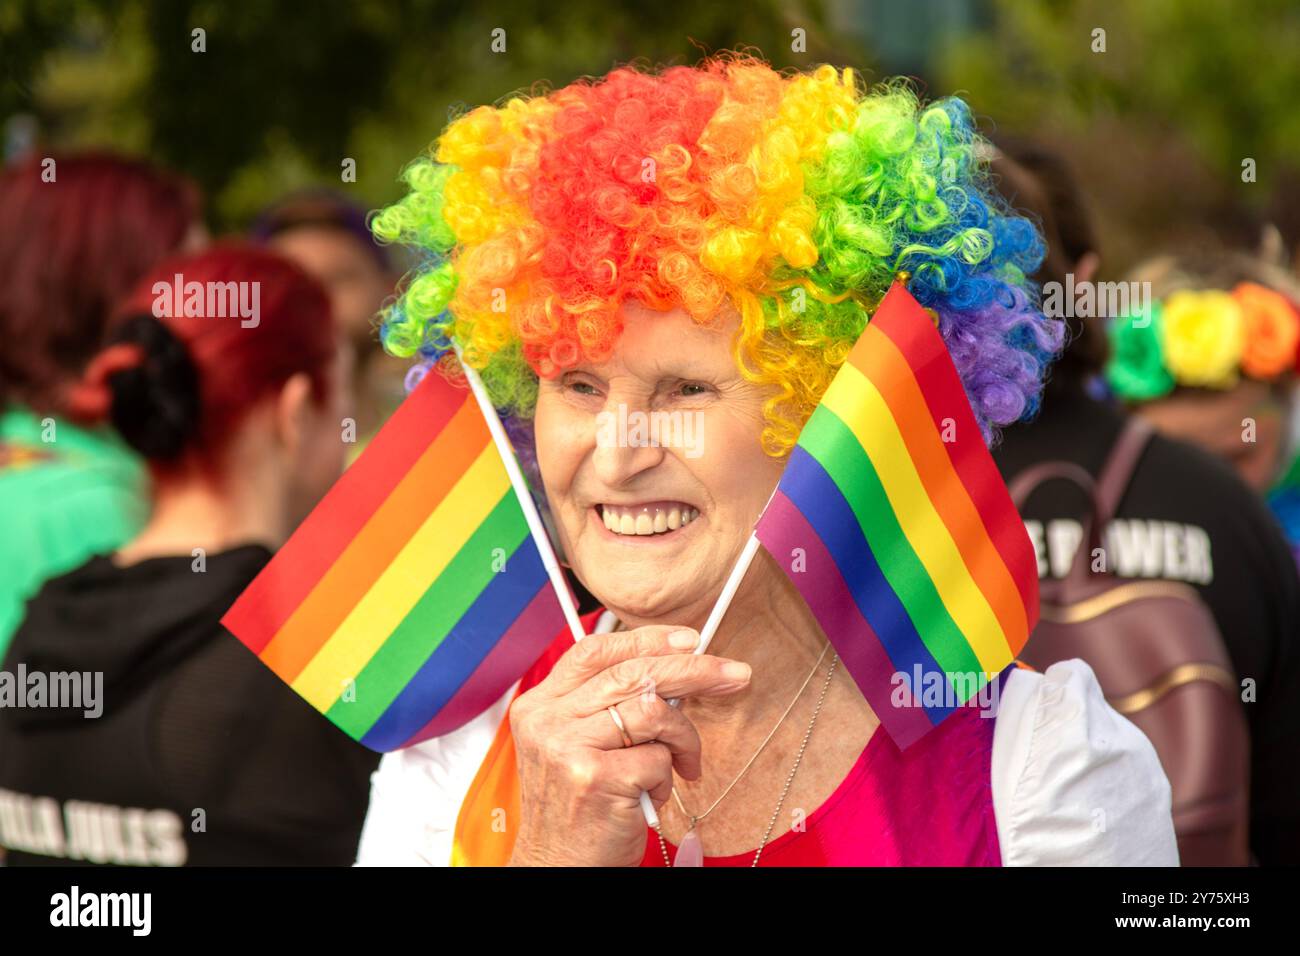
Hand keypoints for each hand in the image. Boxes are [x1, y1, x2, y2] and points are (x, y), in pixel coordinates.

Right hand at [505, 625, 750, 865]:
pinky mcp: (595, 778)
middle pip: (633, 673)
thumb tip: (675, 668)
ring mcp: (568, 748)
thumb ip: (610, 706)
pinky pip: (657, 758)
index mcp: (541, 705)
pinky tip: (653, 795)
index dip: (646, 639)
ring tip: (685, 764)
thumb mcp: (580, 746)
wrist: (560, 869)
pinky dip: (667, 777)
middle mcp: (548, 721)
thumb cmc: (581, 808)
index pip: (595, 651)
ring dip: (683, 739)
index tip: (689, 640)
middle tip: (735, 675)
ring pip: (653, 712)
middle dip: (695, 671)